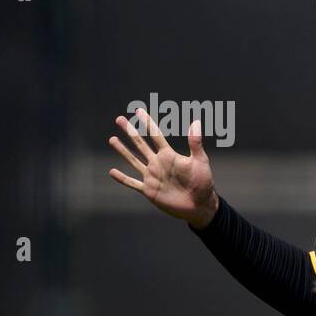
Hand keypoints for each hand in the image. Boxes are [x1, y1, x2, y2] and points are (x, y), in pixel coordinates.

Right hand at [107, 109, 219, 228]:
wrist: (200, 205)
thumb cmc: (203, 183)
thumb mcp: (200, 161)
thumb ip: (195, 143)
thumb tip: (196, 121)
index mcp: (169, 155)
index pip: (155, 135)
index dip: (147, 123)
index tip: (139, 111)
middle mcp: (158, 164)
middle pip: (141, 144)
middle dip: (130, 132)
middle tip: (120, 119)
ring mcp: (152, 177)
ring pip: (133, 161)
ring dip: (123, 151)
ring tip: (112, 139)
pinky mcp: (149, 190)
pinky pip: (132, 183)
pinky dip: (122, 178)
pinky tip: (112, 172)